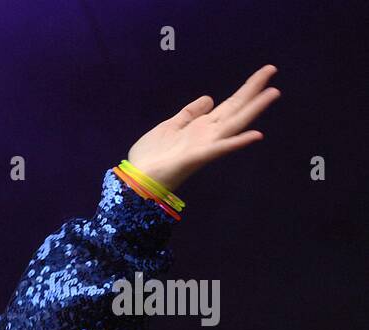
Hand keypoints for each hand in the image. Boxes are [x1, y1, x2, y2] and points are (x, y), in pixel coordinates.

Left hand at [127, 64, 280, 192]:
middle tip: (272, 69)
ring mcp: (205, 145)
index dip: (246, 88)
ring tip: (273, 93)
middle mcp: (208, 134)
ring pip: (234, 124)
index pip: (230, 104)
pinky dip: (237, 142)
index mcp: (202, 126)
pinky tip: (255, 135)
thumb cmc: (151, 156)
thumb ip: (189, 114)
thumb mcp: (169, 126)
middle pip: (236, 108)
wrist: (137, 179)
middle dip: (253, 90)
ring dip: (254, 109)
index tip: (264, 72)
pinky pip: (220, 149)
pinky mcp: (198, 157)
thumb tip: (209, 98)